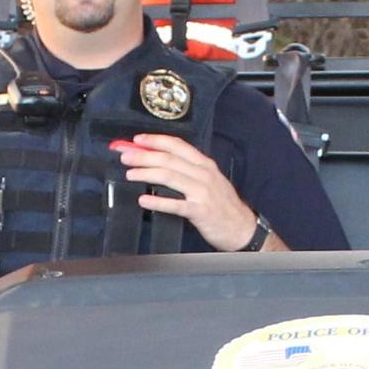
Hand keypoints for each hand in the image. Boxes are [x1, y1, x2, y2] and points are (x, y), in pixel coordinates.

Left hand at [116, 133, 258, 250]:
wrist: (242, 228)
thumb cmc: (223, 206)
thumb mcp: (209, 181)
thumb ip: (187, 171)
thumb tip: (158, 163)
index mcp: (204, 165)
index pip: (177, 145)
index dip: (155, 140)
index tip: (136, 140)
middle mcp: (203, 174)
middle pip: (168, 159)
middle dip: (144, 155)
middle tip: (125, 155)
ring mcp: (202, 192)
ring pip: (169, 176)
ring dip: (146, 173)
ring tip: (130, 173)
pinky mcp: (200, 211)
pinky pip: (175, 204)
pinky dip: (158, 201)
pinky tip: (144, 200)